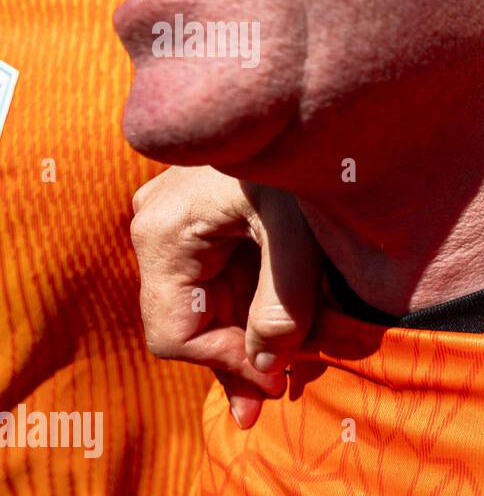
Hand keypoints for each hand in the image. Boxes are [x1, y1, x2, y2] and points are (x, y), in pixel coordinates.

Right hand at [130, 166, 321, 428]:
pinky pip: (223, 275)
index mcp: (166, 234)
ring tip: (294, 368)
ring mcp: (177, 220)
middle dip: (238, 357)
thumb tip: (269, 369)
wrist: (313, 98)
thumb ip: (283, 306)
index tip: (278, 381)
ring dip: (250, 334)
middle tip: (279, 397)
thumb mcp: (298, 236)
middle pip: (190, 320)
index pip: (175, 335)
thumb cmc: (303, 159)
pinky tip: (290, 331)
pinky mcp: (205, 215)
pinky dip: (254, 303)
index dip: (226, 365)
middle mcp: (157, 228)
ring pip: (208, 301)